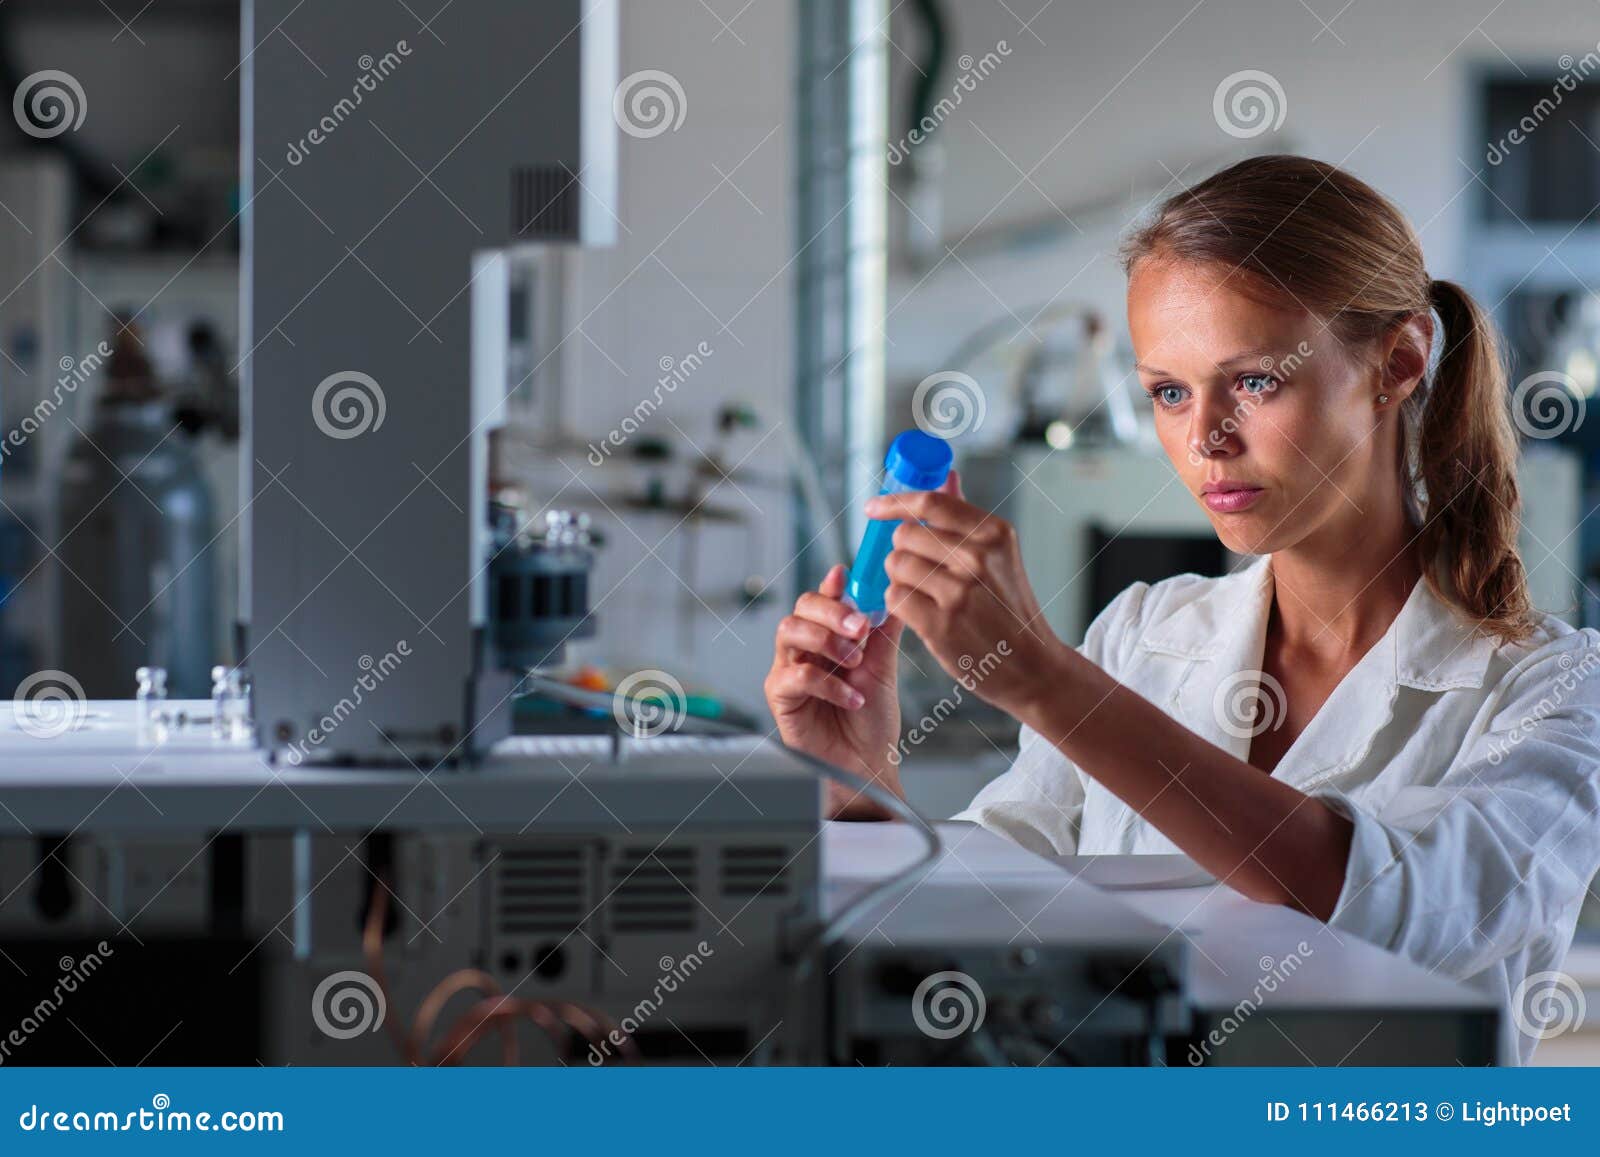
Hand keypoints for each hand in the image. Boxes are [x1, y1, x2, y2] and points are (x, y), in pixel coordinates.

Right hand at [764, 564, 904, 817]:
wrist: (868, 766)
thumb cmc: (871, 723)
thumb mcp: (884, 669)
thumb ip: (884, 632)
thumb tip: (895, 593)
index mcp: (828, 640)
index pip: (823, 601)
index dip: (831, 585)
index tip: (845, 574)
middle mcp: (804, 652)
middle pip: (800, 609)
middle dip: (831, 610)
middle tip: (860, 627)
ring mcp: (789, 673)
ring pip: (790, 633)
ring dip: (826, 640)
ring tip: (856, 662)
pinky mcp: (781, 699)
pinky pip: (796, 677)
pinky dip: (829, 684)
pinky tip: (852, 698)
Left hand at [866, 472, 1068, 719]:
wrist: (1031, 665)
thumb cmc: (1009, 608)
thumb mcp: (999, 556)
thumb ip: (966, 518)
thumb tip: (947, 475)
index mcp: (993, 533)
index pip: (929, 502)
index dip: (894, 502)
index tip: (873, 508)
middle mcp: (977, 557)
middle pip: (904, 535)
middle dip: (901, 550)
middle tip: (918, 570)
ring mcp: (958, 591)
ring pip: (896, 566)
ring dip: (900, 579)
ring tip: (925, 594)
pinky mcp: (940, 623)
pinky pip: (894, 597)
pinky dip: (899, 604)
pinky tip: (922, 613)